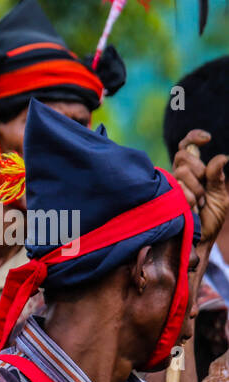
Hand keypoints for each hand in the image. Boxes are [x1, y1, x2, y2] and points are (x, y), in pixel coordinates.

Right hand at [172, 129, 228, 247]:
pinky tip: (190, 208)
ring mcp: (167, 186)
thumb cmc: (207, 223)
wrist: (196, 243)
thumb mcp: (220, 199)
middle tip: (204, 193)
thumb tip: (221, 157)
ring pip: (182, 171)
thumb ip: (217, 178)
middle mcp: (177, 176)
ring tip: (197, 206)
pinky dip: (189, 197)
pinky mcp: (160, 197)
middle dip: (199, 171)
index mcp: (193, 173)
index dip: (193, 137)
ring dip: (197, 190)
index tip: (207, 139)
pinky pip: (177, 186)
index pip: (187, 147)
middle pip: (185, 156)